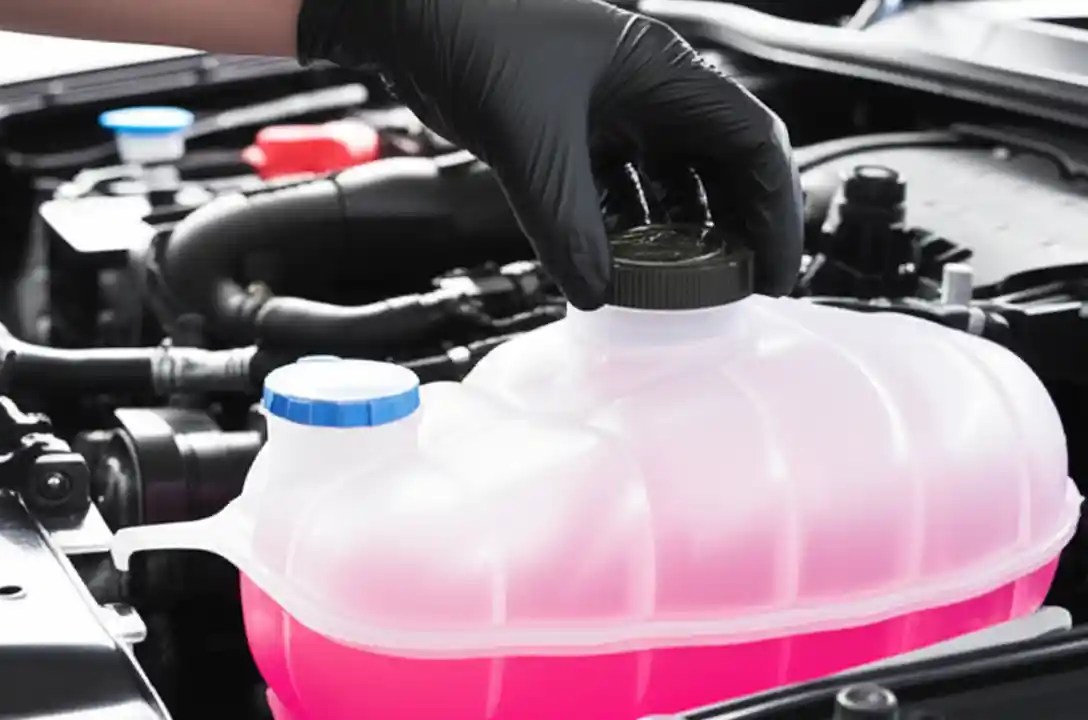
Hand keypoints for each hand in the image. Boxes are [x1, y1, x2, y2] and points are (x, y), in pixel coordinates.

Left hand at [298, 0, 802, 309]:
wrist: (406, 12)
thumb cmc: (473, 31)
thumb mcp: (532, 138)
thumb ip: (567, 222)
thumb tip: (598, 292)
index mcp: (663, 72)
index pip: (752, 144)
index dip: (773, 212)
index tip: (772, 271)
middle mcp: (644, 89)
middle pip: (716, 168)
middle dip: (729, 231)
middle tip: (731, 290)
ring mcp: (605, 110)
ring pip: (663, 182)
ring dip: (671, 236)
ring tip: (674, 290)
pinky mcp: (565, 130)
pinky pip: (611, 188)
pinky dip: (617, 228)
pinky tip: (609, 264)